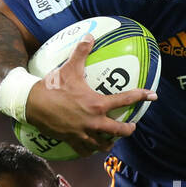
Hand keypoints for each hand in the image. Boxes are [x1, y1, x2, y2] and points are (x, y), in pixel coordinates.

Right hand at [25, 35, 156, 155]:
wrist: (32, 104)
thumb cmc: (53, 86)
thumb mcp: (69, 67)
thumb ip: (81, 52)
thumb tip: (90, 35)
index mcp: (97, 104)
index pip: (125, 100)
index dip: (141, 96)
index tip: (153, 96)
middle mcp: (94, 122)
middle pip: (120, 131)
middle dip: (128, 129)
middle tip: (131, 125)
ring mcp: (84, 134)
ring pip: (104, 144)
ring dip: (111, 142)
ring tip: (113, 138)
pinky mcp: (73, 141)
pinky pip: (86, 151)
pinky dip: (91, 150)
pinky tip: (93, 147)